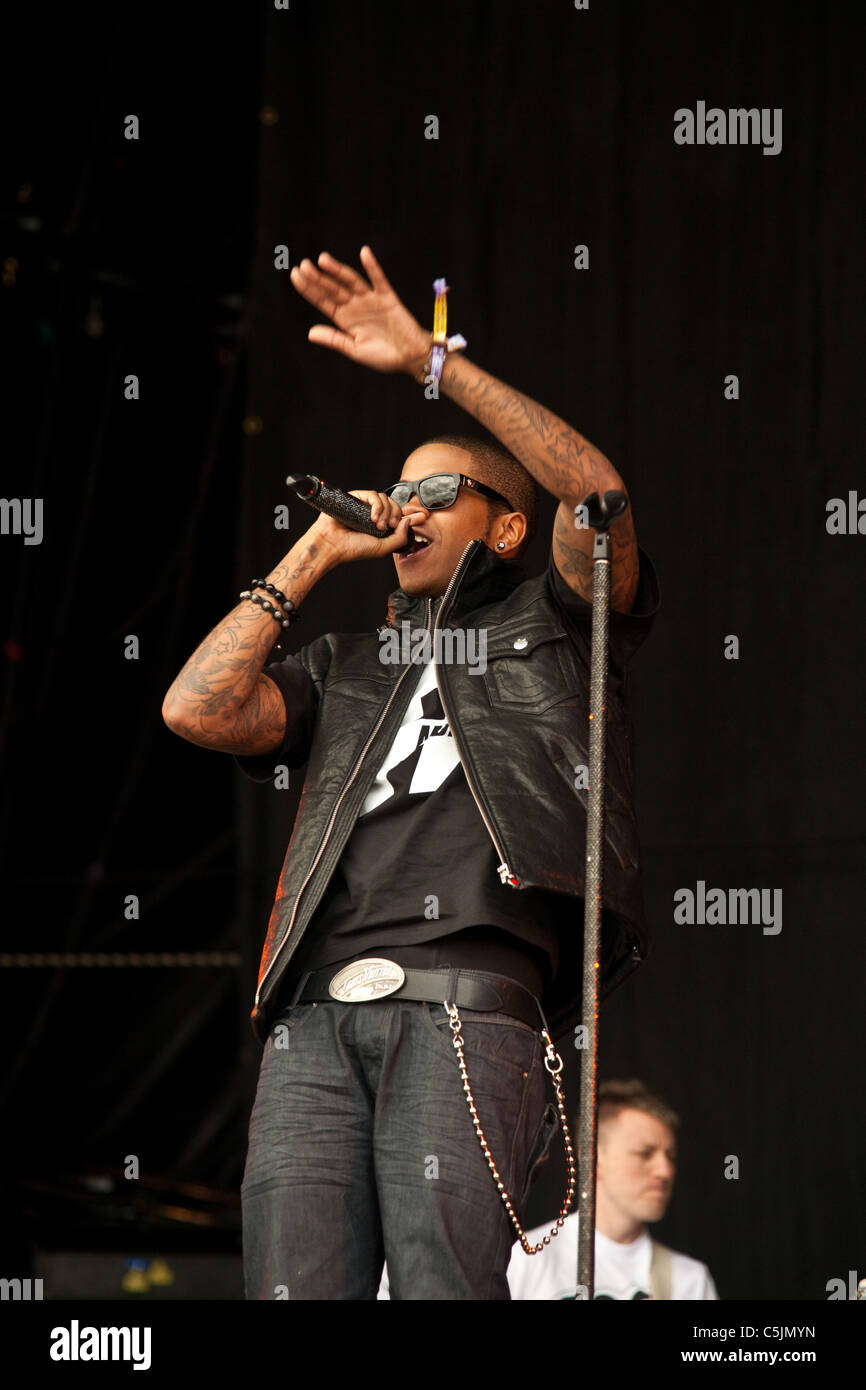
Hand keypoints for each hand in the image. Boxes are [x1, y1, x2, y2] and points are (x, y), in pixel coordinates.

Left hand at [290, 246, 430, 375]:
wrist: (410, 357)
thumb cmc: (383, 356)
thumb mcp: (355, 350)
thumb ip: (334, 340)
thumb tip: (310, 333)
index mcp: (344, 319)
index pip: (323, 300)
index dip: (309, 289)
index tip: (295, 275)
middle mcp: (355, 306)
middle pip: (333, 288)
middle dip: (318, 278)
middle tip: (303, 265)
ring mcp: (370, 300)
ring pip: (351, 281)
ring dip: (338, 270)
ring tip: (323, 259)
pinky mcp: (388, 297)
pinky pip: (379, 280)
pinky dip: (372, 267)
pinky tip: (364, 253)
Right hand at [307, 490, 426, 564]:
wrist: (332, 545)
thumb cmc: (353, 549)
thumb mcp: (383, 548)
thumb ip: (400, 537)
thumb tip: (409, 521)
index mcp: (380, 526)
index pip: (400, 515)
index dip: (412, 514)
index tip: (424, 516)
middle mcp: (373, 514)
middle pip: (394, 505)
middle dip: (397, 515)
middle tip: (390, 526)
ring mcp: (364, 505)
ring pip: (385, 499)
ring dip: (386, 512)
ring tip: (378, 526)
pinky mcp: (356, 497)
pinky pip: (373, 495)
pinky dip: (377, 506)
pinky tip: (373, 518)